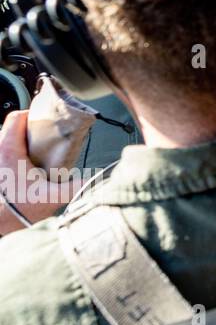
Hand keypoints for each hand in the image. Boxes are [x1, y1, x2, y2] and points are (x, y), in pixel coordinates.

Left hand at [0, 111, 64, 234]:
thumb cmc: (18, 210)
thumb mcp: (52, 197)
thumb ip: (75, 186)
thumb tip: (98, 177)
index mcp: (9, 150)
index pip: (17, 117)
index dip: (33, 114)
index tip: (48, 122)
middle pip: (13, 126)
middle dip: (32, 128)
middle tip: (49, 136)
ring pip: (9, 138)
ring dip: (24, 140)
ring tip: (41, 150)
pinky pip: (6, 150)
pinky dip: (18, 151)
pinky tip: (30, 163)